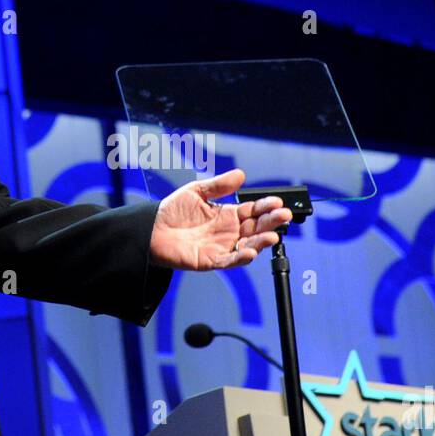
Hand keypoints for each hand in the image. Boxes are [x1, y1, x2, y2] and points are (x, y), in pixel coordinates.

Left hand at [148, 169, 291, 270]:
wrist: (151, 229)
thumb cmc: (173, 211)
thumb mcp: (196, 191)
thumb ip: (218, 185)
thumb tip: (240, 174)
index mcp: (228, 215)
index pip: (253, 211)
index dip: (266, 207)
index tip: (277, 202)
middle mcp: (229, 232)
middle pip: (256, 227)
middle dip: (271, 222)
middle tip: (283, 216)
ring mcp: (221, 247)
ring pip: (248, 245)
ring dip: (261, 241)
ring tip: (272, 236)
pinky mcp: (210, 260)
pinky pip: (229, 261)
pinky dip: (240, 258)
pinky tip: (250, 252)